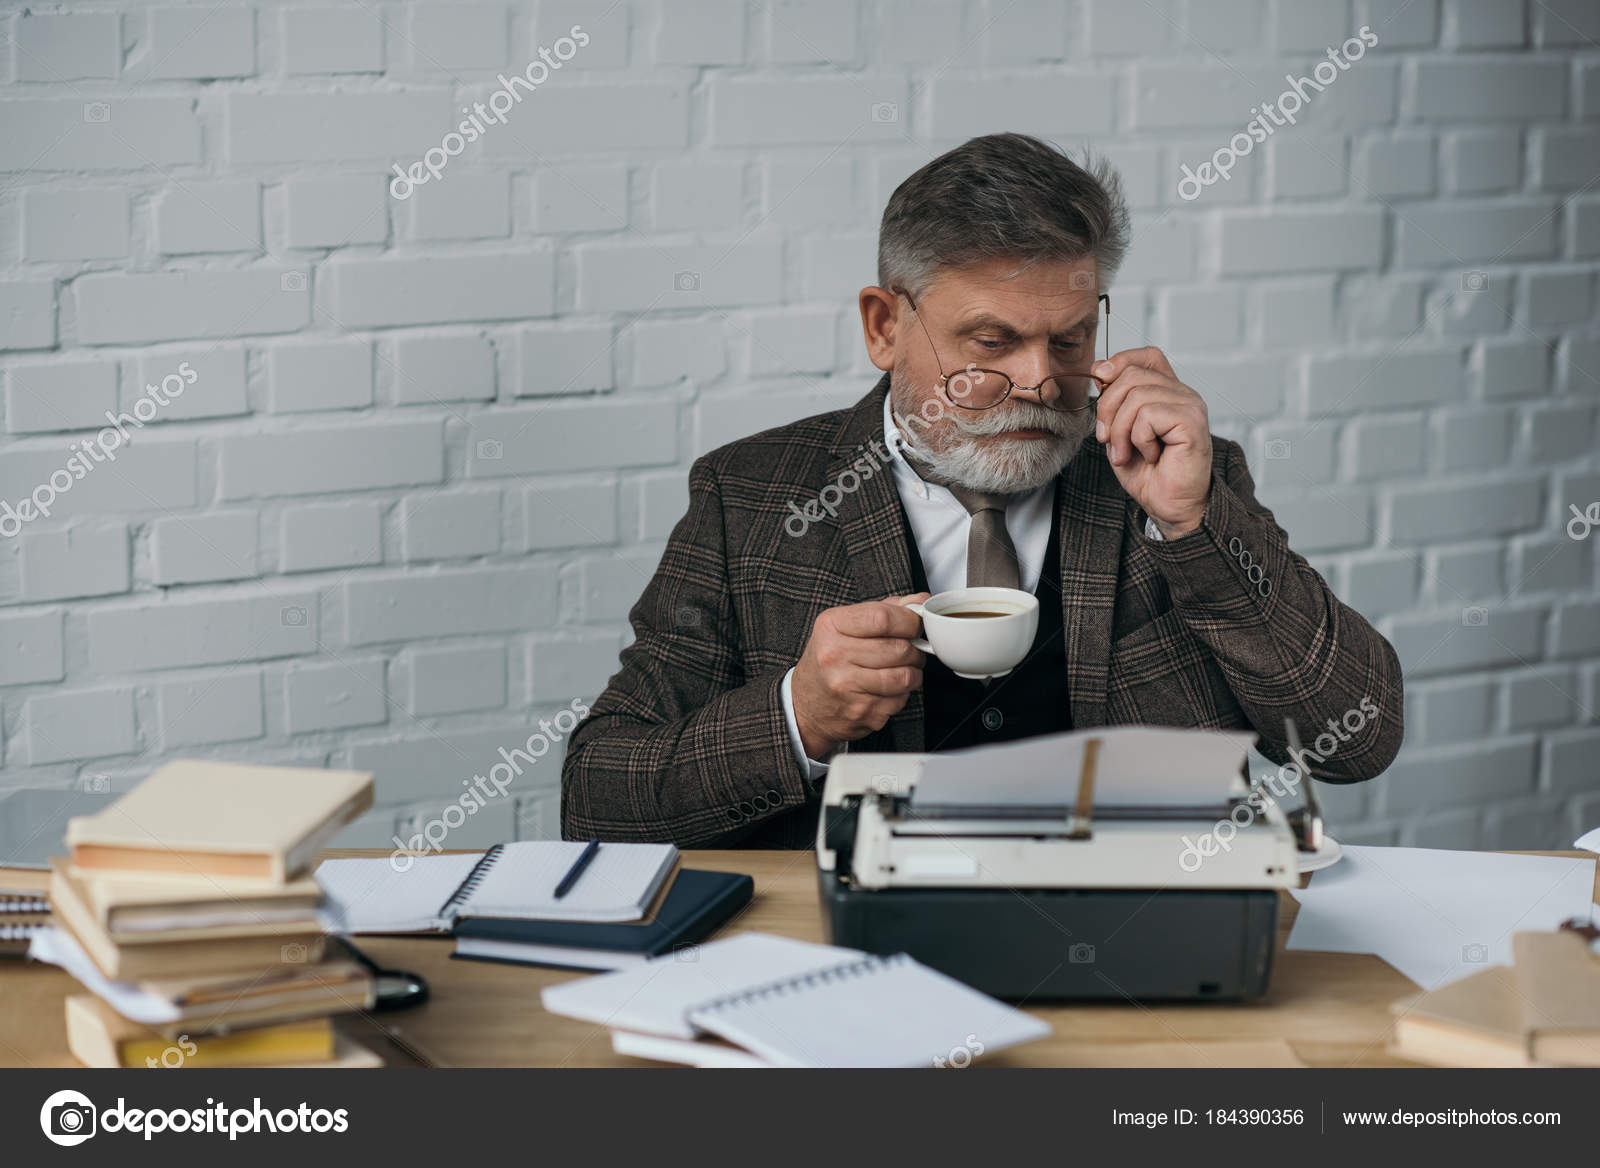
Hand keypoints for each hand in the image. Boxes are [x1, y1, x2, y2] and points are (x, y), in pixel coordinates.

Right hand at [791, 594, 928, 759]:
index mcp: (831, 626)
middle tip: (910, 650)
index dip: (909, 621)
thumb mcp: (845, 626)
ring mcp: (847, 687)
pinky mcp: (861, 712)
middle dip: (915, 649)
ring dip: (913, 673)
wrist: (805, 705)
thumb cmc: (829, 659)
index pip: (883, 618)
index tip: (915, 625)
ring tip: (902, 669)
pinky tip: (886, 689)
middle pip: (899, 648)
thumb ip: (884, 609)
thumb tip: (920, 602)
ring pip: (906, 677)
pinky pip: (900, 700)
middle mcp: (835, 656)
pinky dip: (902, 694)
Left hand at [1093, 347, 1212, 536]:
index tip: (1100, 378)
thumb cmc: (1148, 473)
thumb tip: (1100, 372)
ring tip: (1126, 454)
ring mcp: (1191, 405)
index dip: (1120, 360)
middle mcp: (1183, 394)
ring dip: (1120, 430)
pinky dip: (1139, 439)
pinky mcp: (1192, 421)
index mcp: (1167, 392)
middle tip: (1106, 439)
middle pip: (1132, 375)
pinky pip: (1149, 415)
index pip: (1147, 356)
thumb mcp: (1120, 432)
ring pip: (1137, 395)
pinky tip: (1151, 455)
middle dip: (1107, 408)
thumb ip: (1114, 403)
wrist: (1169, 506)